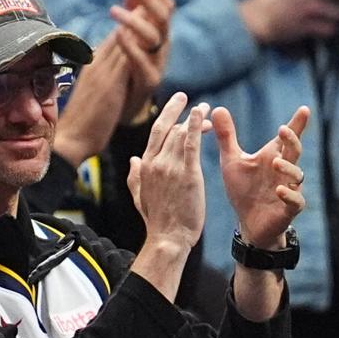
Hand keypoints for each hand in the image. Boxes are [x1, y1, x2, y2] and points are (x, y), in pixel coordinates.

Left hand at [108, 0, 173, 116]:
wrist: (109, 114)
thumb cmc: (118, 74)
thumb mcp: (124, 39)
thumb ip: (130, 14)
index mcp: (156, 37)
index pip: (164, 8)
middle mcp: (160, 49)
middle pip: (164, 19)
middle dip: (150, 0)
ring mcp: (156, 66)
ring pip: (154, 38)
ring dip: (135, 21)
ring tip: (113, 11)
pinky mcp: (148, 84)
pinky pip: (142, 63)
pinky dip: (130, 46)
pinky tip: (117, 33)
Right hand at [127, 93, 209, 250]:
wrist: (168, 237)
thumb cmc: (157, 220)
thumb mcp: (139, 196)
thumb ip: (135, 176)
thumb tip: (133, 159)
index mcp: (145, 166)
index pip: (155, 134)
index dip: (167, 117)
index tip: (177, 107)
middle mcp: (156, 162)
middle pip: (167, 128)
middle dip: (177, 110)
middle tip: (189, 99)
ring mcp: (171, 166)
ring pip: (181, 134)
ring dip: (194, 119)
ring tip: (205, 110)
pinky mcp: (187, 173)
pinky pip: (191, 143)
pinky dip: (195, 125)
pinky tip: (201, 113)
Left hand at [211, 105, 307, 247]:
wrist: (247, 223)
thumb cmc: (243, 189)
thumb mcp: (232, 160)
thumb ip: (226, 136)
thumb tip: (217, 108)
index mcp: (272, 156)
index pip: (287, 138)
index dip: (297, 124)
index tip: (304, 109)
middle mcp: (284, 171)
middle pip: (294, 151)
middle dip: (292, 140)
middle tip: (283, 129)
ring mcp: (289, 189)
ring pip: (297, 175)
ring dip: (288, 168)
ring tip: (276, 162)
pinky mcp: (288, 209)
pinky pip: (295, 201)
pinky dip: (289, 195)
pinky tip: (279, 190)